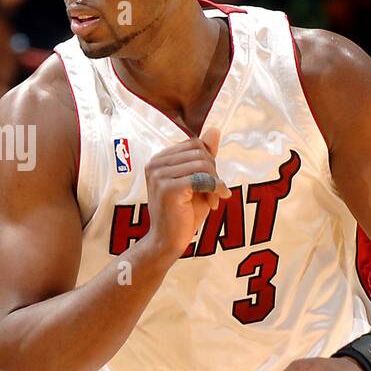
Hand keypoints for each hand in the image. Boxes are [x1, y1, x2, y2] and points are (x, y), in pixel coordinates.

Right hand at [142, 128, 229, 264]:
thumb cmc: (183, 213)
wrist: (168, 241)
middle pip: (200, 152)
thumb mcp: (198, 181)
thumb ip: (205, 157)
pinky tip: (213, 203)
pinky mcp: (169, 188)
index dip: (209, 162)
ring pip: (203, 165)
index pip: (195, 144)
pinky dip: (214, 190)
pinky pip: (202, 179)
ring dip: (215, 184)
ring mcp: (160, 175)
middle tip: (214, 193)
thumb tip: (214, 129)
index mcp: (160, 159)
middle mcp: (156, 163)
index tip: (210, 184)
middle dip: (213, 173)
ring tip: (212, 201)